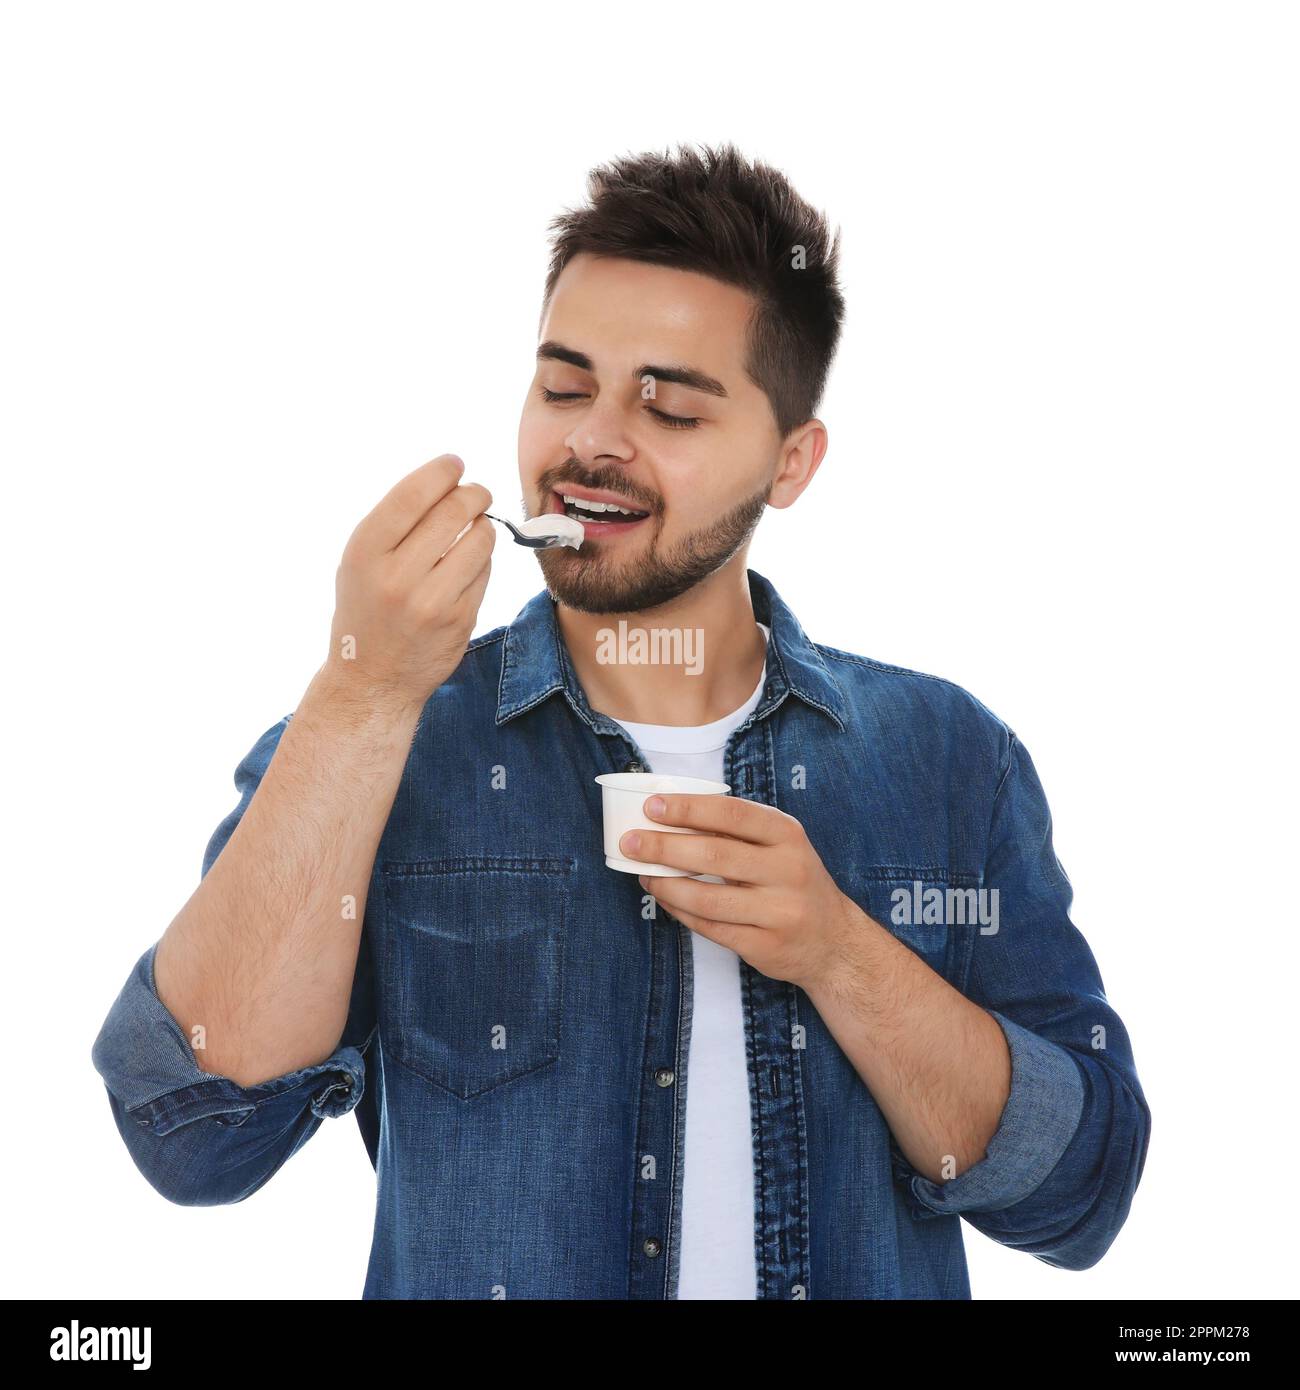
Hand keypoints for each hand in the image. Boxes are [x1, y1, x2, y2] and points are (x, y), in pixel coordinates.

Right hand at [322, 455, 494, 714]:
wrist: (372, 678)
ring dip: (483, 526)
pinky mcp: (459, 619)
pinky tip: (469, 564)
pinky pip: (485, 572)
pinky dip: (482, 561)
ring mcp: (431, 601)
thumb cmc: (367, 608)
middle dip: (473, 493)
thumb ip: (395, 523)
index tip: (456, 463)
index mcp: (365, 553)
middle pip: (454, 511)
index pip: (414, 494)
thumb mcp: (359, 562)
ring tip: (474, 528)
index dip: (442, 472)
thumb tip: (447, 478)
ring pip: (479, 539)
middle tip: (477, 492)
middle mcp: (397, 576)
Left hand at [620, 794, 857, 991]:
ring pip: (707, 898)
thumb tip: (670, 817)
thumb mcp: (779, 846)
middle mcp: (787, 871)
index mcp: (788, 835)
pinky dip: (679, 911)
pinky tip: (664, 898)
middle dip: (664, 847)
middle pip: (714, 855)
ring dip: (666, 884)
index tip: (653, 806)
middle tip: (630, 842)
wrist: (833, 941)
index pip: (733, 813)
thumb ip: (737, 831)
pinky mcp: (765, 946)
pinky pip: (710, 928)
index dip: (689, 809)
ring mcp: (778, 912)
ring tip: (643, 873)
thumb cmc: (792, 882)